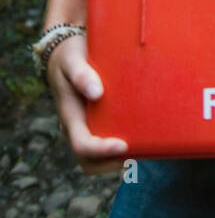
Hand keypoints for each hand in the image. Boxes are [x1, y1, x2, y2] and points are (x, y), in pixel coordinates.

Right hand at [46, 34, 128, 174]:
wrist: (66, 54)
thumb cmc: (69, 57)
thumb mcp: (72, 60)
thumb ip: (81, 74)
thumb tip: (97, 93)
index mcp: (71, 116)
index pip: (82, 145)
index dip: (102, 151)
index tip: (123, 146)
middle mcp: (78, 127)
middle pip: (91, 161)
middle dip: (113, 163)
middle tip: (140, 152)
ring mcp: (88, 126)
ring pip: (100, 158)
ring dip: (119, 159)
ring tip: (145, 147)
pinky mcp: (98, 121)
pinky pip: (108, 140)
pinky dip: (123, 146)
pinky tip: (142, 134)